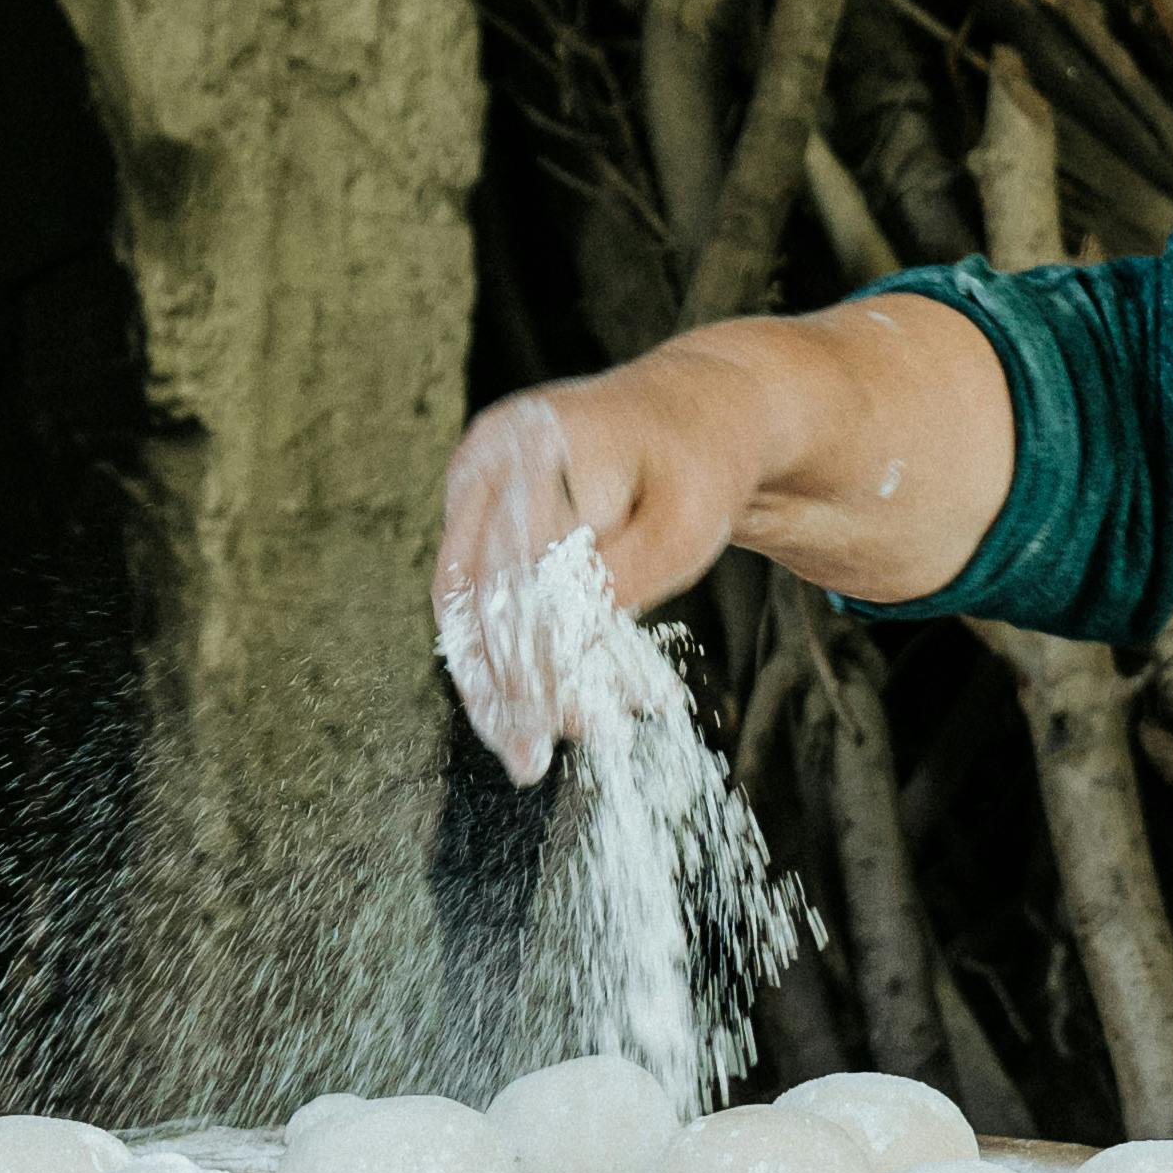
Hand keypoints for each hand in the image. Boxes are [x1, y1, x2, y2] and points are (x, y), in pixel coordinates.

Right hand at [433, 305, 1024, 782]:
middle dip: (504, 686)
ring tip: (536, 748)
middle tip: (529, 759)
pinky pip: (486, 596)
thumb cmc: (702, 465)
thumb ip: (621, 580)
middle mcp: (490, 458)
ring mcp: (479, 483)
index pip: (509, 572)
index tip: (550, 727)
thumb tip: (562, 653)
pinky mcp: (484, 514)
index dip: (523, 658)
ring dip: (505, 682)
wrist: (702, 413)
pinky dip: (518, 653)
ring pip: (470, 606)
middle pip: (473, 594)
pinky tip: (560, 705)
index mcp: (535, 444)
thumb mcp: (684, 528)